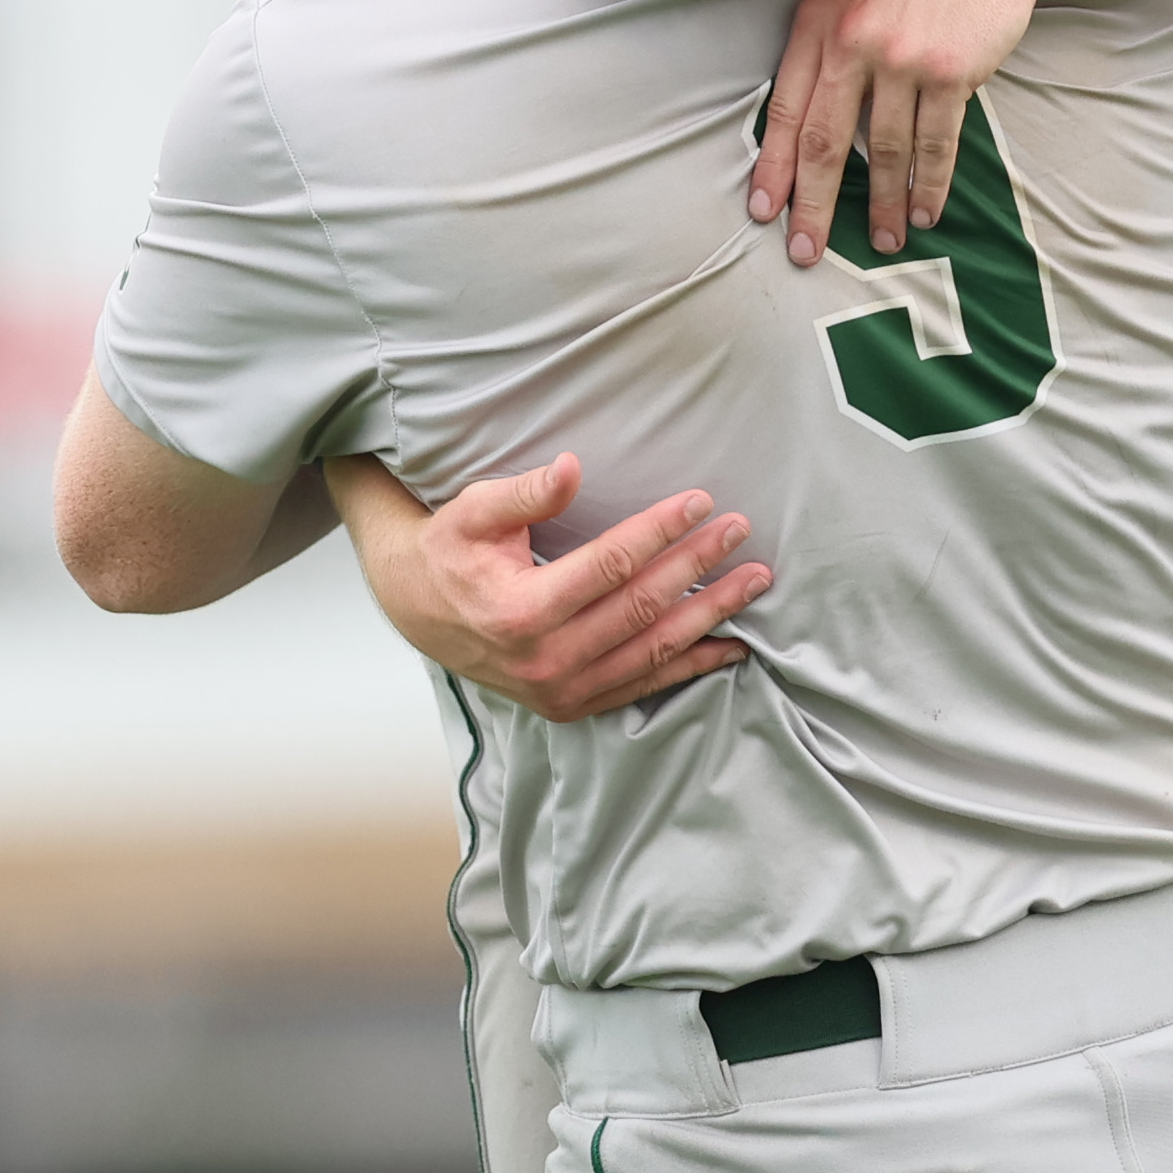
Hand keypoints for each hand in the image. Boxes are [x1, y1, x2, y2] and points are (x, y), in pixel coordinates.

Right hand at [326, 451, 770, 720]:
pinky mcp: (573, 704)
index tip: (699, 499)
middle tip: (740, 530)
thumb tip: (572, 467)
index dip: (658, 530)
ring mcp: (562, 691)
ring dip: (711, 615)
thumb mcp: (473, 511)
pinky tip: (733, 645)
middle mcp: (545, 660)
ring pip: (653, 650)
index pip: (609, 565)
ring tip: (755, 580)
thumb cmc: (450, 550)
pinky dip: (693, 667)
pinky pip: (644, 685)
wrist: (418, 611)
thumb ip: (525, 493)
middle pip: (641, 608)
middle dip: (697, 566)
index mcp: (519, 611)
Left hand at [747, 0, 1051, 264]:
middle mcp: (854, 41)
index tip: (765, 209)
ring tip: (885, 241)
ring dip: (885, 203)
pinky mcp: (951, 71)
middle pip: (826, 142)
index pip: (788, 107)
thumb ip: (829, 37)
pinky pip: (936, 143)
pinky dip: (931, 183)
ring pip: (886, 150)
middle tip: (806, 252)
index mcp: (819, 19)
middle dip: (814, 205)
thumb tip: (812, 108)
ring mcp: (903, 58)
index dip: (775, 164)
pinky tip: (926, 212)